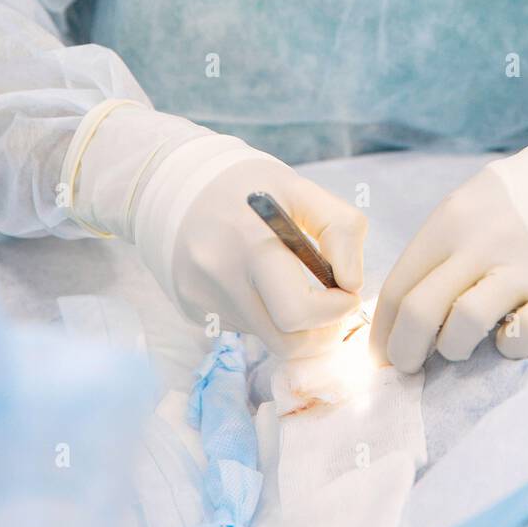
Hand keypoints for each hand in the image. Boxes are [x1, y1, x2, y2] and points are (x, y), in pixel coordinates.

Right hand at [61, 102, 366, 357]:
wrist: (175, 182)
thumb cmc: (249, 187)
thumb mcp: (301, 189)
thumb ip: (342, 228)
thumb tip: (352, 282)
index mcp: (251, 244)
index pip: (298, 312)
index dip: (334, 311)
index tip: (345, 292)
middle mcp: (220, 278)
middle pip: (285, 343)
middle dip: (320, 333)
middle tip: (331, 306)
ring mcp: (201, 298)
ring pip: (265, 338)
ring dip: (291, 323)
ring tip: (290, 285)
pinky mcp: (191, 308)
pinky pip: (242, 326)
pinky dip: (261, 312)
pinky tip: (253, 279)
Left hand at [372, 107, 527, 372]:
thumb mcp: (474, 203)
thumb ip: (441, 246)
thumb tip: (398, 303)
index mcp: (450, 220)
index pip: (398, 286)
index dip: (382, 329)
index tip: (380, 354)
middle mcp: (479, 242)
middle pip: (419, 311)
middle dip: (403, 352)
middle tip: (406, 368)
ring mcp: (520, 267)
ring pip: (461, 327)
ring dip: (452, 350)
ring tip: (457, 348)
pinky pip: (520, 336)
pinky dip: (507, 346)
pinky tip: (509, 336)